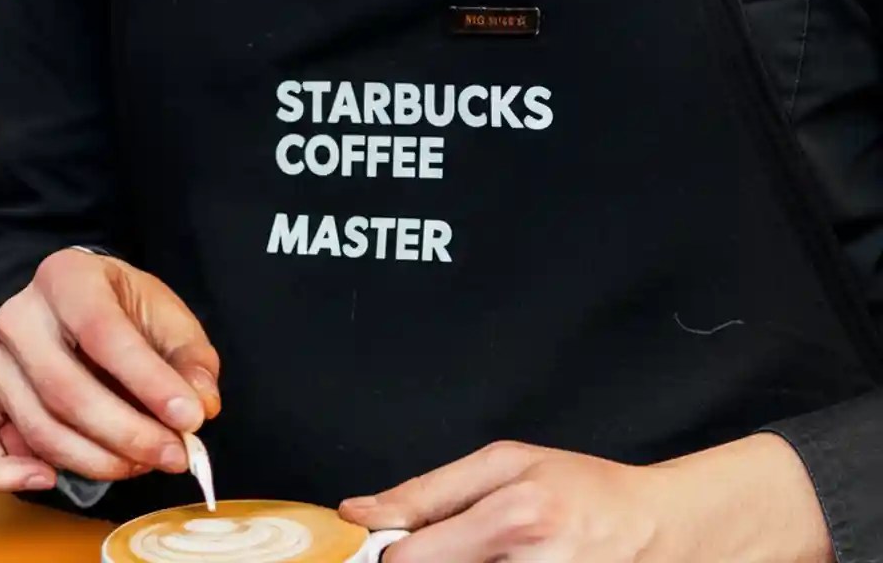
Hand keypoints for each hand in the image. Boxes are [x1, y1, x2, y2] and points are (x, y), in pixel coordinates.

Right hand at [0, 248, 220, 492]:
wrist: (76, 303)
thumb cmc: (125, 311)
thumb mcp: (169, 317)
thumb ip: (191, 360)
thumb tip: (201, 406)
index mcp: (67, 277)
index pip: (104, 334)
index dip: (149, 382)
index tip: (190, 419)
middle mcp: (19, 316)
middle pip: (66, 390)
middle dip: (128, 434)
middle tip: (175, 456)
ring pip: (39, 426)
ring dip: (96, 460)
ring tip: (144, 463)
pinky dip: (7, 472)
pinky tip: (50, 480)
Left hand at [339, 435, 831, 562]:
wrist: (654, 525)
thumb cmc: (580, 487)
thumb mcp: (502, 463)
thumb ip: (426, 491)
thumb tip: (360, 512)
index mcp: (517, 516)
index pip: (413, 560)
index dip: (390, 553)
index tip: (391, 544)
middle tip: (457, 546)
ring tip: (487, 552)